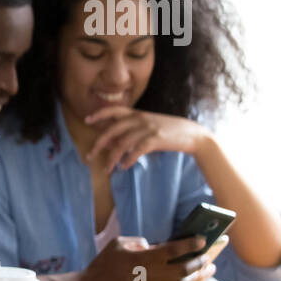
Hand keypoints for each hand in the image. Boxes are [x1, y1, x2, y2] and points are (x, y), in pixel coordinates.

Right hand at [81, 235, 209, 280]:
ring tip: (204, 269)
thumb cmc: (103, 264)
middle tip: (205, 256)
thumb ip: (141, 243)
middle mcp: (149, 275)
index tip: (201, 239)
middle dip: (198, 262)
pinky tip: (188, 278)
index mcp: (142, 258)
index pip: (174, 250)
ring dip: (195, 276)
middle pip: (183, 270)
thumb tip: (159, 247)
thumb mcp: (119, 244)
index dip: (190, 244)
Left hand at [84, 107, 209, 169]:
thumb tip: (109, 142)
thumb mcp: (148, 126)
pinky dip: (128, 159)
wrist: (193, 134)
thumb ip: (129, 131)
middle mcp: (140, 119)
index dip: (99, 114)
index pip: (115, 110)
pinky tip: (124, 166)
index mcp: (137, 114)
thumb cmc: (168, 131)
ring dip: (112, 158)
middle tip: (90, 156)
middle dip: (99, 143)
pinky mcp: (156, 139)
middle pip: (113, 130)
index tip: (86, 120)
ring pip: (122, 143)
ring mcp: (148, 128)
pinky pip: (137, 150)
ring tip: (108, 169)